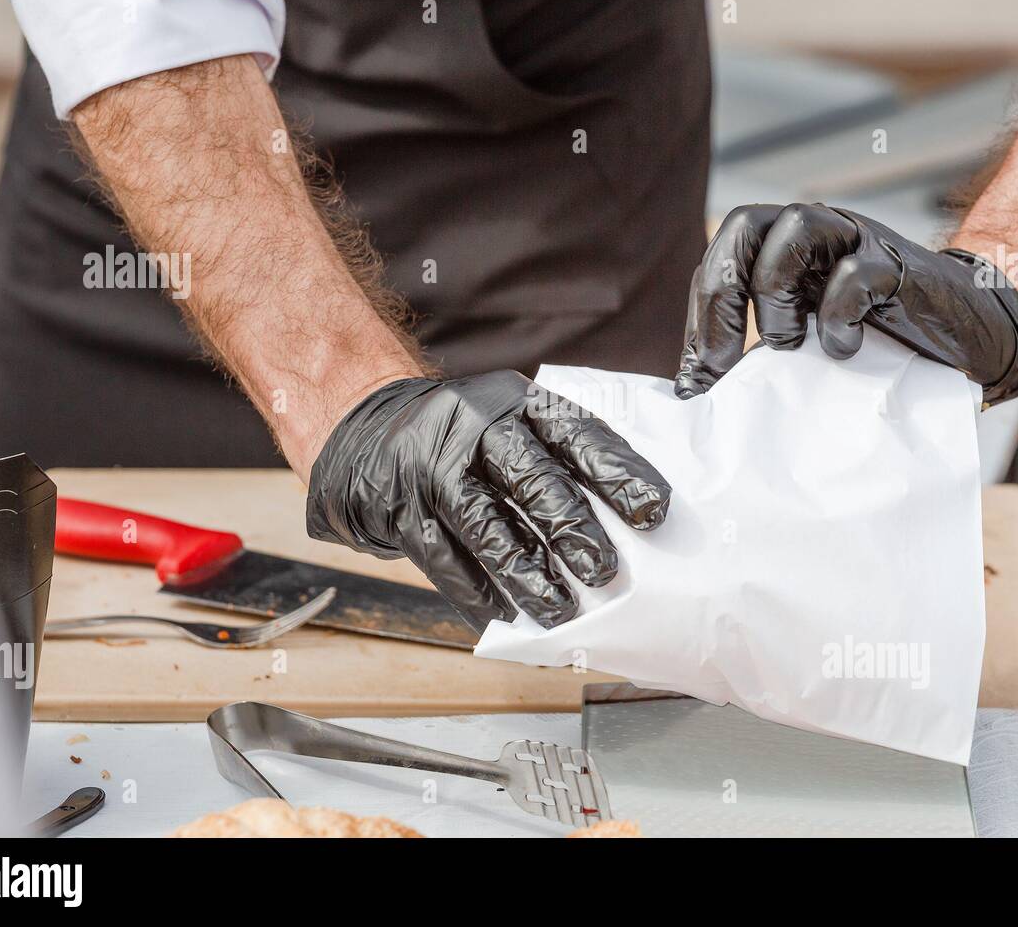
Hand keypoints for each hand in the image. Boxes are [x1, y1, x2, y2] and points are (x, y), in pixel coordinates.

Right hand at [306, 371, 671, 632]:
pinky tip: (504, 614)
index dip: (617, 472)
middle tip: (606, 569)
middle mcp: (474, 428)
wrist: (362, 427)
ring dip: (527, 573)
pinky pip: (443, 558)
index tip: (655, 510)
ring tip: (561, 608)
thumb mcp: (507, 420)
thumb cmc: (460, 439)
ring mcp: (433, 468)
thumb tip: (623, 518)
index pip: (576, 433)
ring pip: (487, 526)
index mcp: (515, 402)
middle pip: (532, 478)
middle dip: (573, 528)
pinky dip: (475, 591)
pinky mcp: (400, 508)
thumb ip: (555, 456)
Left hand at [675, 203, 1017, 405]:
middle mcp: (815, 236)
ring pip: (796, 225)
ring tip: (787, 346)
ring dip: (776, 292)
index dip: (699, 317)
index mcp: (784, 253)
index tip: (698, 380)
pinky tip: (843, 352)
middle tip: (720, 362)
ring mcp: (857, 242)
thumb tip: (694, 395)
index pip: (720, 262)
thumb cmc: (884, 344)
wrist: (972, 336)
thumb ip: (760, 356)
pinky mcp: (897, 264)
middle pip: (744, 226)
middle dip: (720, 294)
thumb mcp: (809, 348)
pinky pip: (857, 270)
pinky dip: (839, 315)